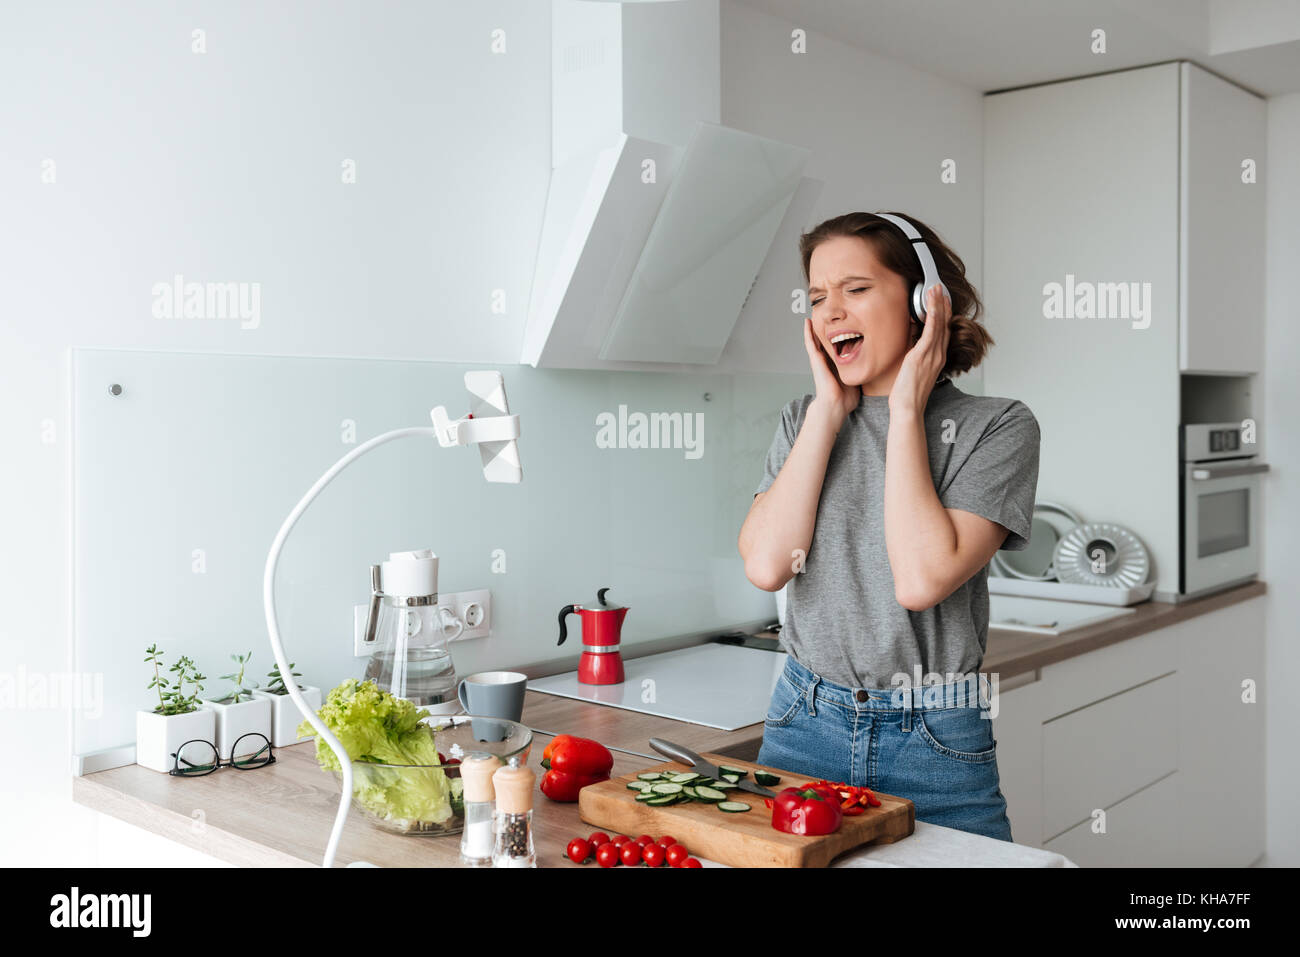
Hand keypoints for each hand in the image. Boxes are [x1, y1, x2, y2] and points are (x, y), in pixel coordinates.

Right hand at [804, 317, 860, 426]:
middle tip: (826, 315)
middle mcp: (826, 361)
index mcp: (836, 365)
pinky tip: (807, 322)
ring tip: (813, 314)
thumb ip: (863, 372)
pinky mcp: (816, 360)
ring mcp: (819, 360)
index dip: (838, 336)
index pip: (836, 346)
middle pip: (825, 341)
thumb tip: (876, 367)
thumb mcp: (858, 379)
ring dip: (813, 327)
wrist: (836, 405)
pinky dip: (808, 333)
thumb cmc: (845, 398)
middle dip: (825, 329)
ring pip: (816, 340)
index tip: (841, 324)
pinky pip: (810, 343)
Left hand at [889, 284, 950, 415]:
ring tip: (936, 288)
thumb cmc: (907, 394)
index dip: (943, 314)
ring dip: (938, 304)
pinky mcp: (923, 354)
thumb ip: (914, 357)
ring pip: (939, 323)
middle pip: (945, 323)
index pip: (943, 331)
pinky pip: (931, 329)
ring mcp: (933, 354)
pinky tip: (931, 302)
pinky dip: (932, 314)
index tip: (941, 301)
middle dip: (943, 304)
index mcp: (936, 358)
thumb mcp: (913, 371)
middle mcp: (938, 354)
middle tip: (940, 288)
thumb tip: (909, 344)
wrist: (907, 408)